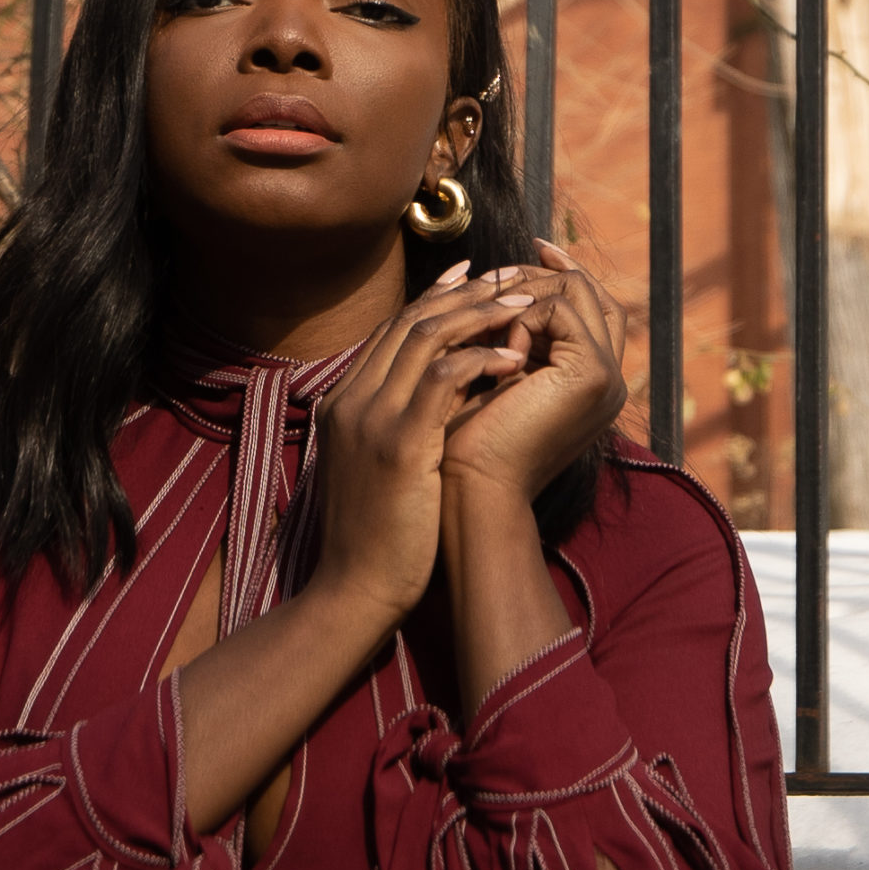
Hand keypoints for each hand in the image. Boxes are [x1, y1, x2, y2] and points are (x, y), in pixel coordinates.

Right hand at [307, 262, 542, 629]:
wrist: (353, 591)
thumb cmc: (377, 540)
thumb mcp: (380, 469)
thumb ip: (398, 427)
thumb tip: (440, 403)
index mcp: (344, 403)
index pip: (392, 330)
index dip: (436, 298)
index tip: (476, 278)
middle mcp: (352, 400)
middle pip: (409, 321)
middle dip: (465, 293)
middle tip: (511, 278)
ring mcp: (370, 418)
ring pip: (426, 337)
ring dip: (480, 314)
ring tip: (524, 305)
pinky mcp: (398, 444)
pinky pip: (443, 379)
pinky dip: (480, 359)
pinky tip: (515, 359)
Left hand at [437, 241, 626, 510]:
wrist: (474, 493)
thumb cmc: (468, 446)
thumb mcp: (489, 377)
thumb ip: (504, 337)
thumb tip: (489, 283)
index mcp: (589, 384)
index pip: (590, 309)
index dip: (561, 274)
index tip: (529, 250)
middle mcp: (608, 379)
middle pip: (593, 293)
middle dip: (543, 273)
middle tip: (498, 273)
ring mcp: (606, 376)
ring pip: (578, 290)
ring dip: (524, 293)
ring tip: (485, 318)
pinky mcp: (591, 374)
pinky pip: (560, 309)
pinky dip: (520, 318)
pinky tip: (495, 355)